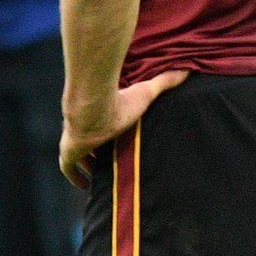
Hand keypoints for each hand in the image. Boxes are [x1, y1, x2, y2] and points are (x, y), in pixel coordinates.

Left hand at [58, 71, 188, 188]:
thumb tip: (186, 70)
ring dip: (88, 165)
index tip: (120, 141)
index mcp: (104, 116)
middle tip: (112, 162)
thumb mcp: (146, 92)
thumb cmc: (119, 100)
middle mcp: (88, 127)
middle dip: (99, 152)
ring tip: (102, 177)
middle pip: (92, 142)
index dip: (111, 134)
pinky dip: (74, 177)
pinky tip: (84, 186)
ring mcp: (76, 140)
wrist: (93, 108)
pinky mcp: (69, 152)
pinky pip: (68, 168)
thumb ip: (164, 81)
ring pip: (80, 156)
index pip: (106, 127)